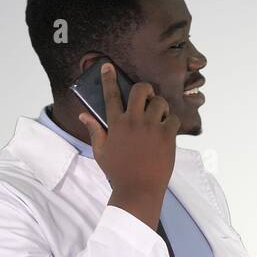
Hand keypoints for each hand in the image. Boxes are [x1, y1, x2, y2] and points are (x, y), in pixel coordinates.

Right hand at [78, 62, 178, 228]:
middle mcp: (133, 121)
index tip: (108, 66)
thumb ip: (94, 131)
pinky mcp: (167, 136)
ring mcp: (151, 127)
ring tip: (158, 115)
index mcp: (116, 124)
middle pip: (141, 90)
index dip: (109, 78)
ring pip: (160, 101)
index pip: (111, 95)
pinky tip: (168, 128)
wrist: (139, 190)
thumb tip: (83, 115)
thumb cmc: (118, 172)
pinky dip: (172, 120)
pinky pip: (173, 118)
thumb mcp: (101, 152)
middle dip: (145, 89)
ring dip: (160, 105)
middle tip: (146, 96)